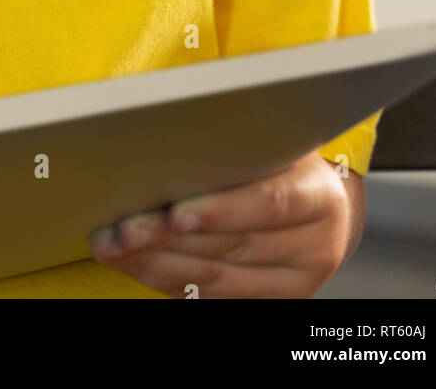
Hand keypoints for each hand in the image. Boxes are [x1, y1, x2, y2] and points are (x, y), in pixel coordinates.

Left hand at [88, 151, 361, 298]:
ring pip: (215, 278)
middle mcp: (313, 246)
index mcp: (319, 196)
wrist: (322, 209)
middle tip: (124, 227)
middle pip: (233, 246)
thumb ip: (241, 142)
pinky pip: (209, 295)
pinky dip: (164, 278)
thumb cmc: (286, 160)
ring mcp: (292, 282)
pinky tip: (132, 261)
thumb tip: (170, 133)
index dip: (221, 210)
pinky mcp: (267, 301)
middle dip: (170, 238)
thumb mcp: (277, 142)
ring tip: (113, 243)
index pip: (271, 205)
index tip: (175, 211)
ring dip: (156, 261)